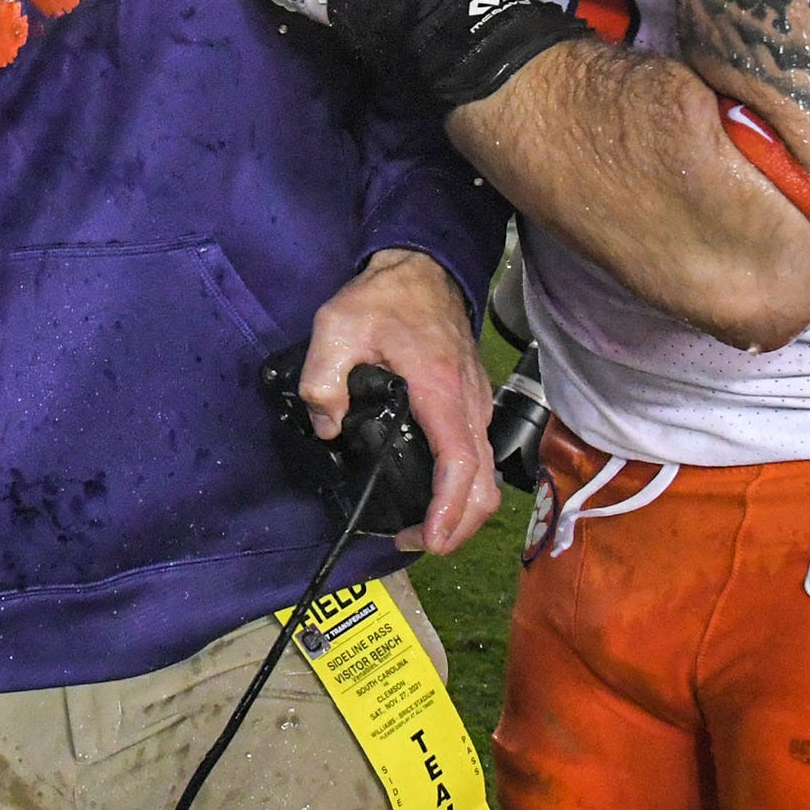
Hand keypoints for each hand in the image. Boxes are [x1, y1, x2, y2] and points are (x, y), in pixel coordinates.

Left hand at [302, 249, 498, 554]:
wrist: (423, 267)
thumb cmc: (385, 297)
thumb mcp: (336, 326)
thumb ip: (323, 378)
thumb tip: (328, 427)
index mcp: (440, 389)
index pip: (459, 463)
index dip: (448, 510)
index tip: (429, 541)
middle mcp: (469, 402)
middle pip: (483, 484)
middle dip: (457, 527)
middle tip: (414, 543)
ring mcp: (477, 403)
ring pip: (486, 475)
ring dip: (461, 511)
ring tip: (418, 528)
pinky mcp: (474, 403)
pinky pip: (480, 457)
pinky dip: (464, 488)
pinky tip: (431, 494)